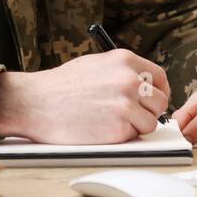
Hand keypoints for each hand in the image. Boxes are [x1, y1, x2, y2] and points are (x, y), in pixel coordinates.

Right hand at [0, 49, 168, 144]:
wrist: (35, 102)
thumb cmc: (60, 86)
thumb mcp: (96, 65)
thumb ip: (121, 72)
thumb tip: (142, 85)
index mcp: (124, 60)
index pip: (159, 77)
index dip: (159, 91)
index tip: (154, 100)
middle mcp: (129, 79)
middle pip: (160, 101)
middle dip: (149, 111)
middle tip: (132, 116)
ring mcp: (126, 104)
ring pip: (152, 121)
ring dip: (137, 125)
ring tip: (112, 122)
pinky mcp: (119, 127)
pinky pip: (136, 135)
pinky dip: (125, 136)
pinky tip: (104, 129)